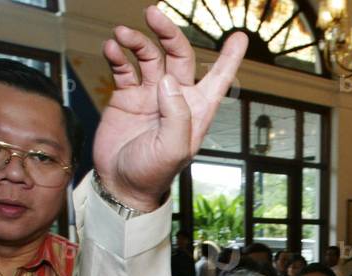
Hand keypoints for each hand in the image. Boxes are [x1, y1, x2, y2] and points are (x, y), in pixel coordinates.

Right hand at [93, 5, 247, 210]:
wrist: (120, 184)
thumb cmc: (152, 174)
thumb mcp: (172, 149)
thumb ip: (176, 115)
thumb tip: (169, 79)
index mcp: (196, 111)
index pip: (218, 79)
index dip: (229, 58)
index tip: (240, 37)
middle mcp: (175, 98)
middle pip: (178, 55)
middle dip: (167, 33)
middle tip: (152, 14)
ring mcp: (151, 94)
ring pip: (149, 57)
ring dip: (136, 42)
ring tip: (122, 35)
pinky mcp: (127, 96)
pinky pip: (125, 68)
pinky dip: (118, 55)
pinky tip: (112, 49)